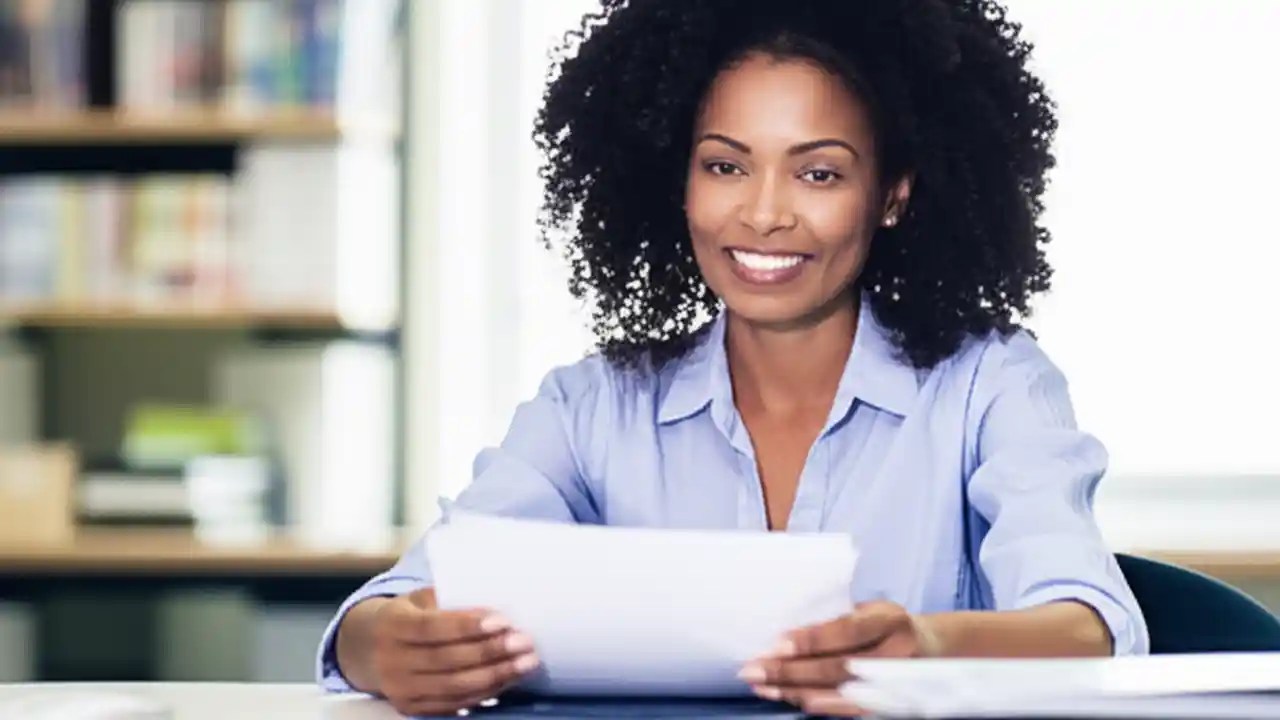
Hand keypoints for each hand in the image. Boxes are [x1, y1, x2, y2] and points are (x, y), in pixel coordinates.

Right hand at [371, 588, 539, 716]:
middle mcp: (392, 660)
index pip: (431, 627)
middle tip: (525, 643)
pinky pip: (454, 704)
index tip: (504, 621)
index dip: (467, 626)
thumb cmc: (409, 615)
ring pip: (454, 686)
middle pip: (446, 660)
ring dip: (496, 676)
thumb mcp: (419, 599)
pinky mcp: (411, 708)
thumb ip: (449, 600)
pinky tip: (508, 679)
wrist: (368, 648)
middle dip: (490, 652)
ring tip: (527, 662)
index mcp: (392, 625)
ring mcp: (400, 689)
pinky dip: (485, 693)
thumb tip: (498, 602)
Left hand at [738, 600, 940, 715]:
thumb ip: (839, 619)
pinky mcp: (890, 703)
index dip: (810, 639)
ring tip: (764, 687)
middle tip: (754, 670)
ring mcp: (897, 683)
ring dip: (796, 691)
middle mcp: (898, 653)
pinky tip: (791, 698)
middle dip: (792, 670)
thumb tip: (786, 633)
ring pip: (840, 692)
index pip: (846, 630)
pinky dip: (816, 703)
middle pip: (839, 667)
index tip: (776, 644)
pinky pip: (849, 708)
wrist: (932, 650)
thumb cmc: (889, 624)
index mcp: (891, 620)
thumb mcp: (872, 610)